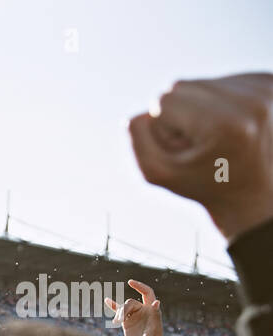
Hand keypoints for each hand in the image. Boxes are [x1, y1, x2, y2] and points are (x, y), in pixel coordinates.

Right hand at [107, 280, 168, 335]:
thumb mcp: (156, 328)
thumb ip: (155, 315)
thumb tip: (156, 302)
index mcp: (151, 309)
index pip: (147, 292)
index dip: (140, 286)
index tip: (130, 282)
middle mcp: (142, 310)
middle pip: (130, 302)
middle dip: (124, 309)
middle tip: (120, 320)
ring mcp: (134, 316)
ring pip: (123, 308)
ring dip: (118, 314)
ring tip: (116, 323)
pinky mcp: (126, 323)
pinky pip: (118, 312)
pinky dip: (113, 306)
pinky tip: (106, 300)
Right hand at [129, 73, 272, 240]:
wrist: (255, 192)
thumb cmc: (206, 184)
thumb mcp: (160, 174)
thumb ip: (139, 142)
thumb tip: (141, 113)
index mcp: (224, 124)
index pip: (164, 99)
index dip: (162, 127)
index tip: (184, 149)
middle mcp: (251, 101)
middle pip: (182, 85)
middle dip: (179, 114)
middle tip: (198, 143)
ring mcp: (264, 88)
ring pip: (201, 82)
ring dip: (197, 108)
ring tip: (215, 136)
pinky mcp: (268, 81)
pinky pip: (221, 80)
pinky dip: (217, 102)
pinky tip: (229, 125)